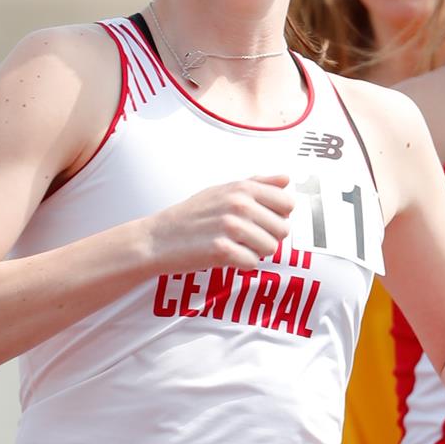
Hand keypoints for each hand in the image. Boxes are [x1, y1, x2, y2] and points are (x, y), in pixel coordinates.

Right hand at [145, 174, 295, 272]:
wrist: (157, 239)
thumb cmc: (191, 216)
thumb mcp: (222, 191)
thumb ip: (257, 183)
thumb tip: (286, 179)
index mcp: (242, 188)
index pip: (287, 203)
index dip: (277, 216)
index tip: (260, 221)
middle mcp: (239, 204)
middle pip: (282, 229)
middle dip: (267, 237)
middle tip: (244, 237)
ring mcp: (230, 226)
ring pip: (270, 248)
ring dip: (254, 252)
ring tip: (233, 245)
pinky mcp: (222, 250)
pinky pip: (253, 263)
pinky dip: (241, 264)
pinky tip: (225, 256)